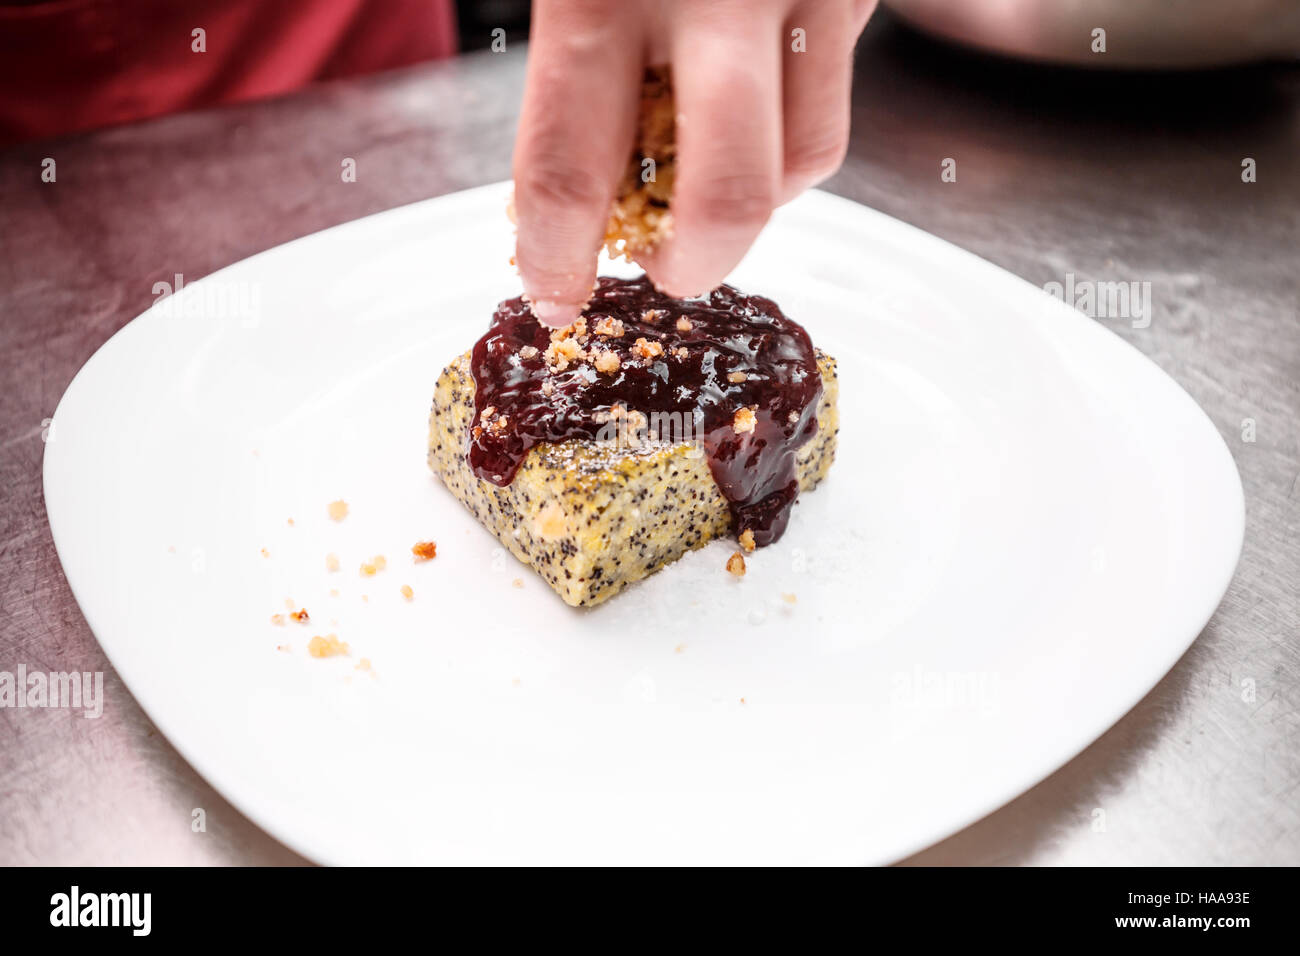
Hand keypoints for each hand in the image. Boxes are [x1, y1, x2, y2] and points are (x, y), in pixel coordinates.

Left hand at [512, 0, 875, 326]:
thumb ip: (574, 73)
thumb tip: (579, 211)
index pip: (569, 173)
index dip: (554, 259)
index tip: (552, 295)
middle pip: (727, 202)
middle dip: (691, 265)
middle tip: (660, 267)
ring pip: (804, 166)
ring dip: (755, 200)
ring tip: (707, 171)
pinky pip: (830, 101)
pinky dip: (788, 136)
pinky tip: (747, 101)